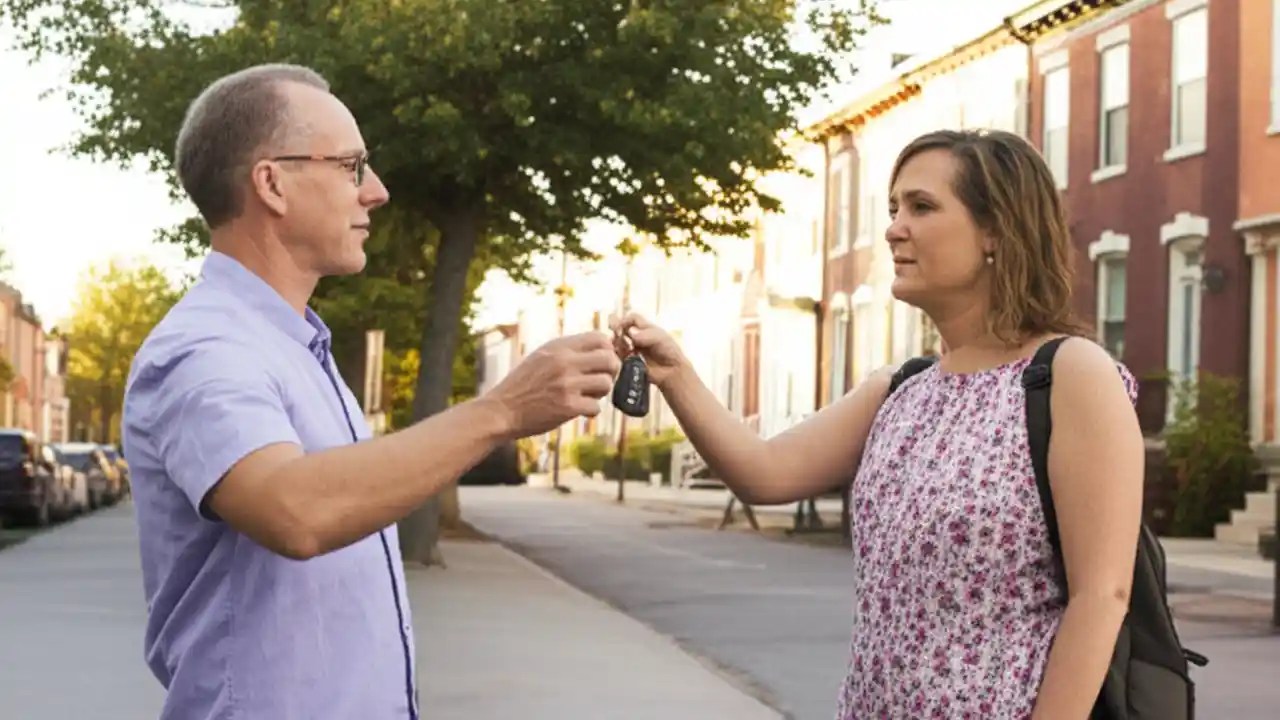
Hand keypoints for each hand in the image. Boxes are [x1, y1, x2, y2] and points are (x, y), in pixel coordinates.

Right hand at [486, 332, 620, 437]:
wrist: (502, 410)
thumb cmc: (523, 385)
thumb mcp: (541, 356)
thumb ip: (567, 350)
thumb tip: (601, 348)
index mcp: (558, 347)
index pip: (600, 338)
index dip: (608, 350)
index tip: (602, 362)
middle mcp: (564, 362)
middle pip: (609, 359)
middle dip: (611, 371)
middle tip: (601, 380)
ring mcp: (566, 384)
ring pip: (606, 383)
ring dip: (601, 393)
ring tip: (587, 396)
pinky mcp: (568, 407)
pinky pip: (596, 407)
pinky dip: (590, 411)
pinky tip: (579, 410)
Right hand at [608, 312, 689, 388]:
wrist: (672, 372)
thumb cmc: (670, 352)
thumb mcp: (661, 339)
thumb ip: (646, 335)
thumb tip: (630, 332)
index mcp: (646, 328)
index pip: (631, 318)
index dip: (625, 320)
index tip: (620, 327)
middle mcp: (637, 337)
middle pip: (621, 328)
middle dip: (617, 330)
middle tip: (617, 336)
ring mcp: (632, 349)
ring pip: (618, 342)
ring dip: (617, 343)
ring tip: (624, 348)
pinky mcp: (629, 361)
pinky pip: (618, 355)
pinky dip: (618, 354)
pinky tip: (624, 356)